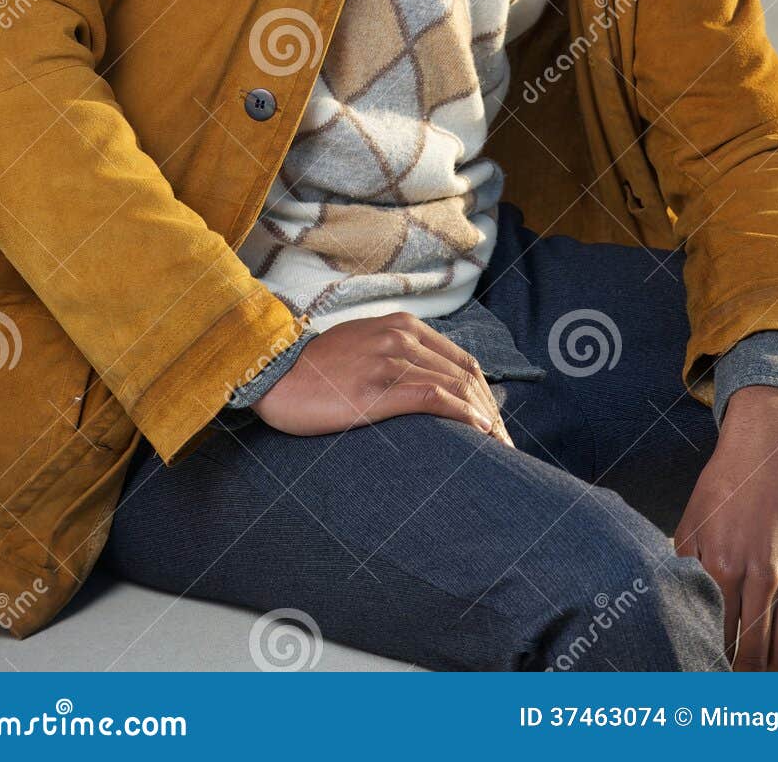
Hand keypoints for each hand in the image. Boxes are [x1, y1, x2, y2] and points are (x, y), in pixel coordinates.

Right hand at [253, 311, 515, 446]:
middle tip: (504, 446)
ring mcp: (390, 358)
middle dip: (492, 412)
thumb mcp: (363, 350)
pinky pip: (434, 397)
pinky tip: (477, 434)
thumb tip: (427, 390)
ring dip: (484, 420)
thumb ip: (396, 358)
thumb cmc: (314, 371)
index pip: (461, 361)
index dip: (485, 395)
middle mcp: (401, 336)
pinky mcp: (377, 386)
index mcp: (401, 326)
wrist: (273, 373)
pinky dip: (463, 415)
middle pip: (466, 374)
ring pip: (456, 386)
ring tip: (497, 450)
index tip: (495, 425)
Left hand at [673, 385, 777, 671]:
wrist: (771, 449)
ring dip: (772, 679)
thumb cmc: (726, 483)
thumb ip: (684, 566)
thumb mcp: (693, 521)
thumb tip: (674, 605)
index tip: (703, 680)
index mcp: (721, 563)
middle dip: (740, 681)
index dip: (711, 662)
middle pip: (752, 650)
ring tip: (759, 696)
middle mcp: (759, 574)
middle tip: (730, 697)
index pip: (716, 633)